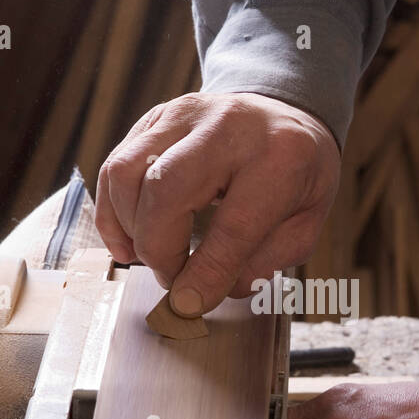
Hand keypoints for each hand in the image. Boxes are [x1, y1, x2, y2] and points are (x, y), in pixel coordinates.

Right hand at [95, 92, 339, 314]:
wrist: (287, 115)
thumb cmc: (297, 174)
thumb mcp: (305, 223)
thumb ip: (262, 263)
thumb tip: (203, 292)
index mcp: (280, 155)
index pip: (234, 225)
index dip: (205, 273)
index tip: (189, 304)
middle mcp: (228, 125)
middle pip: (165, 189)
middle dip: (158, 249)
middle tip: (172, 278)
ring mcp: (185, 114)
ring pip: (127, 173)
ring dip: (128, 229)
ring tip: (148, 258)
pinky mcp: (155, 118)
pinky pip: (114, 166)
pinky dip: (113, 212)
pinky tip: (127, 240)